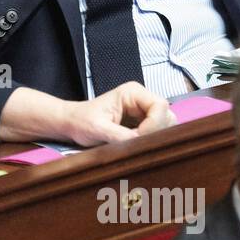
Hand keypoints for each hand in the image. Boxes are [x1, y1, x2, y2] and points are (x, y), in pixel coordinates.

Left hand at [0, 84, 174, 146]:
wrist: (72, 124)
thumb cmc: (81, 122)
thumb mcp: (98, 129)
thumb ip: (120, 136)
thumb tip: (140, 145)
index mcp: (133, 92)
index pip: (160, 106)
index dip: (154, 125)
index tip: (138, 138)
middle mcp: (142, 99)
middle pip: (168, 116)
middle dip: (156, 132)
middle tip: (137, 144)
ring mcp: (144, 111)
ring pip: (166, 126)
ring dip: (155, 138)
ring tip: (135, 145)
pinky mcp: (143, 123)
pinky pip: (158, 133)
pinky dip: (151, 142)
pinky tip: (135, 147)